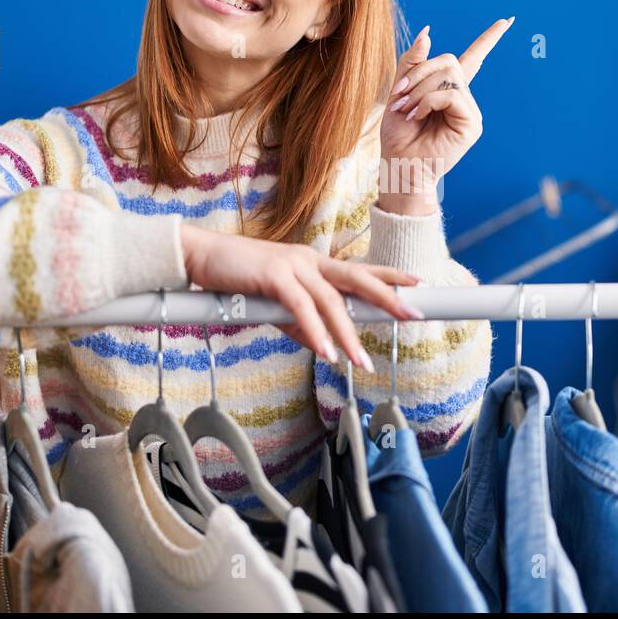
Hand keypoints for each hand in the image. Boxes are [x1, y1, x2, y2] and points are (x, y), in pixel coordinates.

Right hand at [180, 225, 425, 369]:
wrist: (200, 257)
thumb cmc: (236, 279)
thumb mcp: (273, 305)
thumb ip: (298, 323)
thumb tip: (320, 346)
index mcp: (313, 263)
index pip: (358, 269)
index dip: (389, 277)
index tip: (416, 285)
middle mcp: (309, 260)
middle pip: (357, 279)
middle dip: (387, 297)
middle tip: (414, 315)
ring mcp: (293, 265)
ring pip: (331, 301)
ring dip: (347, 334)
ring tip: (362, 361)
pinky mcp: (273, 275)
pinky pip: (301, 308)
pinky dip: (315, 332)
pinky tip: (326, 352)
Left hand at [379, 17, 512, 212]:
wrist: (400, 166)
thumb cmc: (398, 135)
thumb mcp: (399, 92)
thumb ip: (412, 63)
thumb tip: (427, 33)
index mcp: (448, 90)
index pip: (473, 58)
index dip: (489, 39)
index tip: (507, 21)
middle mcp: (463, 98)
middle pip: (450, 61)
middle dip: (419, 73)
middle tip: (399, 96)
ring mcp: (470, 111)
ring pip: (450, 76)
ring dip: (420, 90)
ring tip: (407, 110)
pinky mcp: (472, 124)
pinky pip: (452, 94)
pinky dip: (430, 100)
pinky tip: (419, 115)